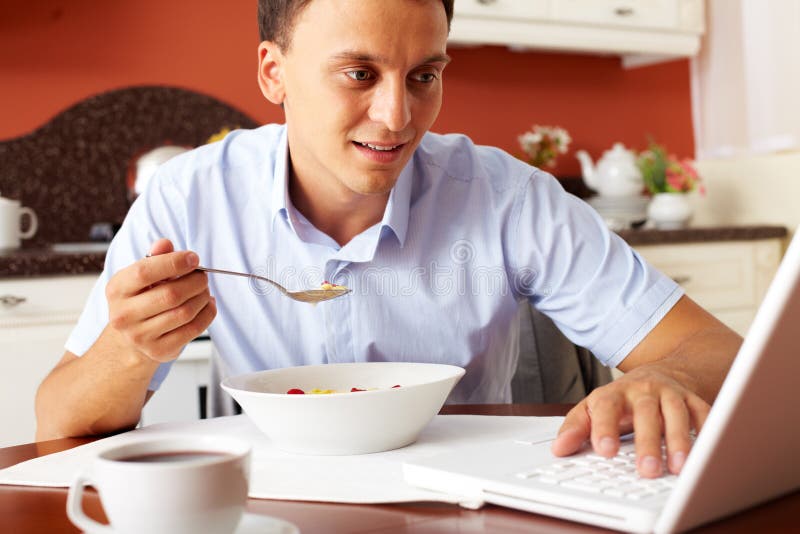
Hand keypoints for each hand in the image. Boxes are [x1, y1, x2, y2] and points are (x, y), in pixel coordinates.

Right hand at [105, 239, 216, 362]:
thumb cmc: (140, 300)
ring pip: (184, 313)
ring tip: (204, 289)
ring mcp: (141, 336)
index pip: (144, 272)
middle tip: (203, 276)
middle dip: (195, 282)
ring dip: (202, 297)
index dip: (173, 262)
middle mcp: (124, 315)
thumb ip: (155, 258)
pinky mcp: (160, 351)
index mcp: (117, 290)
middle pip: (170, 294)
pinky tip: (207, 304)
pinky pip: (193, 329)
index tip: (193, 258)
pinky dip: (207, 313)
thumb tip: (165, 244)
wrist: (130, 339)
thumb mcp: (141, 276)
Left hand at [551, 365, 710, 477]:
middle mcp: (643, 390)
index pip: (606, 407)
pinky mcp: (693, 400)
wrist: (657, 373)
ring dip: (679, 440)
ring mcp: (670, 393)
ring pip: (676, 413)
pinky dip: (708, 430)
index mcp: (614, 393)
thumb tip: (559, 448)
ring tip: (679, 467)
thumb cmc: (621, 399)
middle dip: (647, 442)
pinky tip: (708, 450)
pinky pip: (704, 413)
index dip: (604, 427)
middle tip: (647, 470)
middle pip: (645, 412)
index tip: (604, 450)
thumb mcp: (593, 408)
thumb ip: (576, 428)